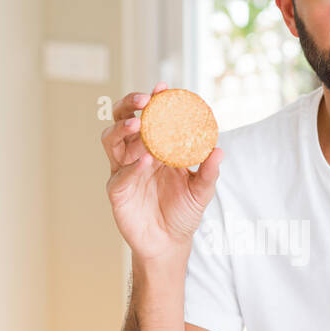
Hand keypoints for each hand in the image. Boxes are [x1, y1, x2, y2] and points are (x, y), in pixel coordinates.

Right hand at [103, 81, 223, 261]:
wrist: (169, 243)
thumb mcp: (201, 191)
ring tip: (138, 124)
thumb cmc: (183, 213)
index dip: (153, 99)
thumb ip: (209, 172)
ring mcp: (123, 170)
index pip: (150, 116)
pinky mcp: (117, 190)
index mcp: (155, 146)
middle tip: (144, 100)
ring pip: (111, 139)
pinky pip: (120, 173)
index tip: (163, 87)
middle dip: (128, 104)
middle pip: (122, 119)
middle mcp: (135, 153)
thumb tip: (219, 149)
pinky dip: (133, 165)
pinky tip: (147, 160)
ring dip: (122, 128)